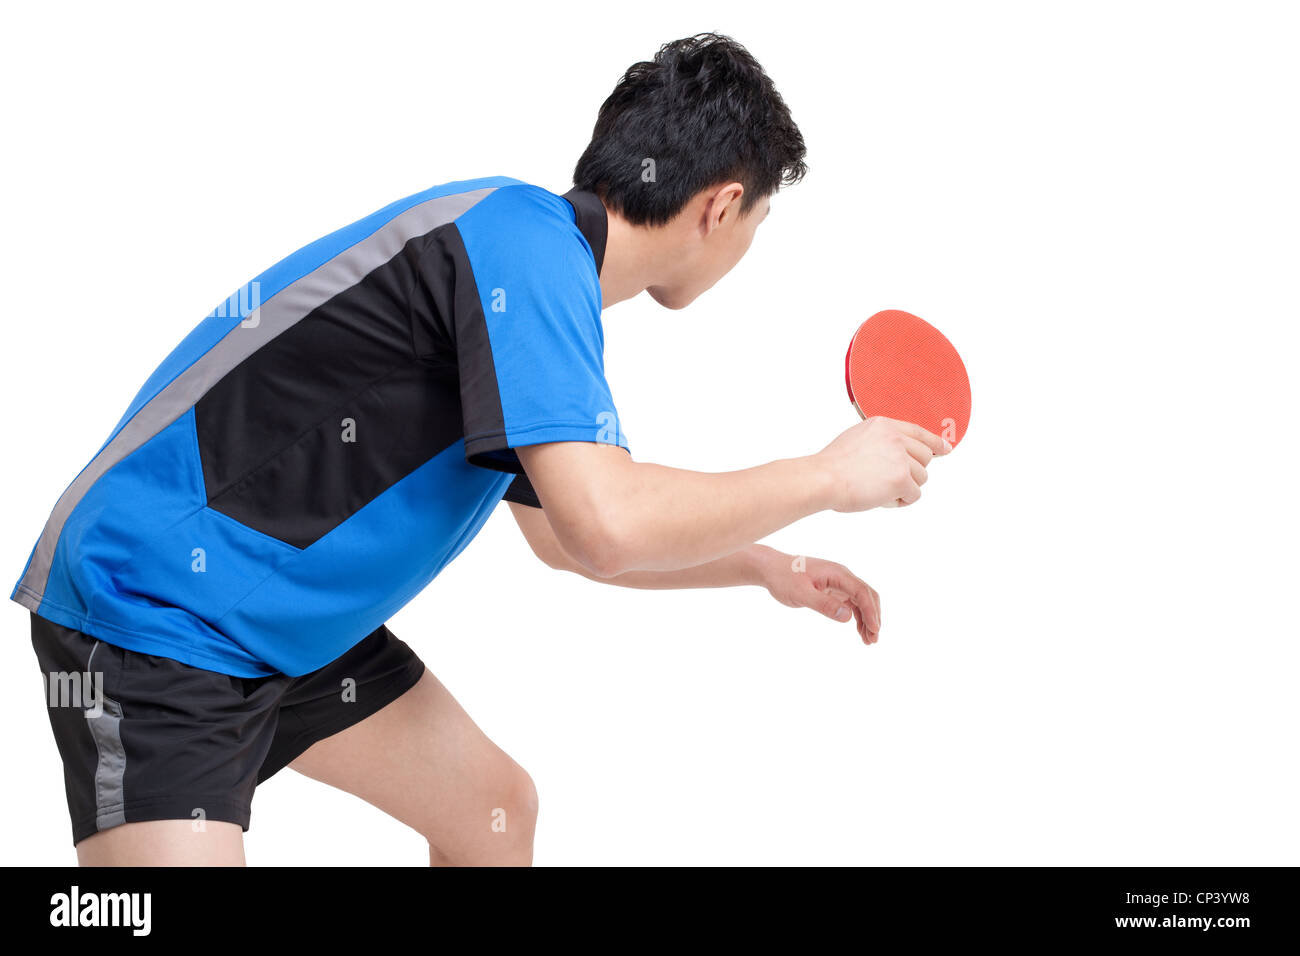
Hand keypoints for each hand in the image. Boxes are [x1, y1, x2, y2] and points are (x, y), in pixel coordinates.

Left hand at [757, 548, 881, 643]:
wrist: (771, 569)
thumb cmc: (784, 578)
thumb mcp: (801, 593)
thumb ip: (823, 604)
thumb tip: (848, 616)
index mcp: (837, 573)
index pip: (861, 592)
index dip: (871, 611)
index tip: (874, 630)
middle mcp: (841, 576)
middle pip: (867, 596)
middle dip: (873, 617)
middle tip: (873, 640)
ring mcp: (838, 582)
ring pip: (861, 600)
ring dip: (867, 619)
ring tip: (868, 641)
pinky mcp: (833, 589)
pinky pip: (852, 602)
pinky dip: (858, 616)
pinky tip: (859, 631)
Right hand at [816, 417, 950, 511]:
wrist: (822, 479)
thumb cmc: (832, 466)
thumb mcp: (857, 438)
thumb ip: (880, 441)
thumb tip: (901, 455)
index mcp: (884, 425)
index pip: (919, 432)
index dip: (935, 442)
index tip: (945, 449)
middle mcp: (895, 437)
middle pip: (924, 458)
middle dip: (911, 473)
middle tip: (888, 482)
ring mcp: (900, 457)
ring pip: (921, 478)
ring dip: (903, 488)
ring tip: (877, 489)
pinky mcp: (901, 478)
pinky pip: (914, 495)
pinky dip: (899, 501)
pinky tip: (880, 498)